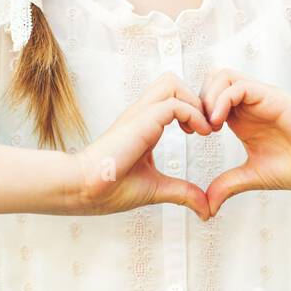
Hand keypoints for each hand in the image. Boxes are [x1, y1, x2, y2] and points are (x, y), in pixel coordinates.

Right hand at [71, 72, 214, 220]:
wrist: (83, 189)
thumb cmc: (110, 188)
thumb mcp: (157, 189)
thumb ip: (182, 193)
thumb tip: (206, 209)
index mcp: (144, 125)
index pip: (171, 97)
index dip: (193, 108)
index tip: (204, 132)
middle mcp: (142, 114)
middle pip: (171, 81)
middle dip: (196, 98)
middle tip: (206, 125)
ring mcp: (140, 115)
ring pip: (171, 83)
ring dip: (194, 101)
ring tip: (202, 127)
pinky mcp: (141, 122)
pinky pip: (173, 103)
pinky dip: (192, 113)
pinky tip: (198, 133)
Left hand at [200, 68, 290, 216]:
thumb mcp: (253, 176)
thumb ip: (228, 185)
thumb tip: (206, 207)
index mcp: (241, 118)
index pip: (208, 96)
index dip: (194, 111)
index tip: (192, 135)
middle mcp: (249, 103)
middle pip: (210, 80)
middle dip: (196, 101)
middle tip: (197, 129)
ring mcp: (260, 98)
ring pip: (221, 75)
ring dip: (207, 97)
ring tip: (209, 126)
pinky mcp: (272, 97)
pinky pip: (239, 85)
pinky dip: (222, 99)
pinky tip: (220, 124)